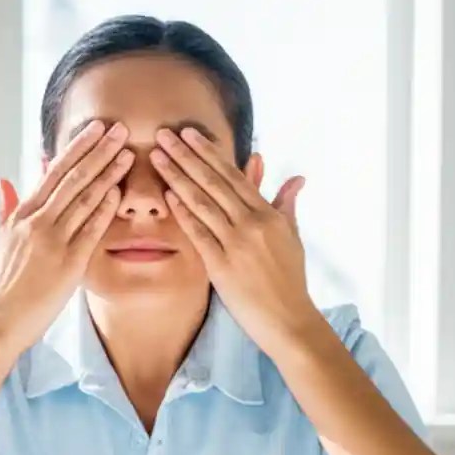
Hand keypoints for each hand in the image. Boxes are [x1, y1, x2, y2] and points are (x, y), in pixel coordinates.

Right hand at [0, 120, 132, 353]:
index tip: (95, 129)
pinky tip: (119, 191)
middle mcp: (37, 222)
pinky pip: (91, 229)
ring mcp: (53, 241)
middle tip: (119, 128)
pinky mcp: (68, 263)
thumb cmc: (1, 284)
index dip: (77, 148)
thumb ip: (7, 208)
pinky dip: (105, 208)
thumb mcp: (0, 240)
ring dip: (108, 173)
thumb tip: (6, 180)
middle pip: (73, 178)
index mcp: (22, 214)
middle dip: (98, 151)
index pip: (53, 171)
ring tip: (127, 152)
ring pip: (84, 198)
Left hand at [150, 127, 320, 351]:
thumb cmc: (290, 280)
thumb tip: (296, 178)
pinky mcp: (222, 267)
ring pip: (203, 203)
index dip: (209, 153)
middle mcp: (252, 224)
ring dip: (177, 177)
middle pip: (214, 182)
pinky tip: (168, 195)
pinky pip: (199, 234)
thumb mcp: (293, 237)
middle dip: (187, 156)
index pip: (234, 175)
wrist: (289, 320)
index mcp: (268, 214)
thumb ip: (286, 205)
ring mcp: (236, 244)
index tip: (188, 134)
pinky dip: (184, 213)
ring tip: (157, 157)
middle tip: (164, 133)